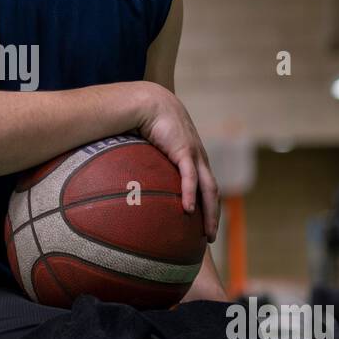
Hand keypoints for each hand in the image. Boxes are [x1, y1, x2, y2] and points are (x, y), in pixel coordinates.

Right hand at [135, 82, 220, 241]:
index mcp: (191, 156)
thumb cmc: (144, 121)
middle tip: (211, 237)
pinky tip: (188, 211)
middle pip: (212, 191)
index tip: (203, 223)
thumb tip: (125, 180)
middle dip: (213, 215)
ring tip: (207, 233)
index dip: (207, 204)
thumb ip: (144, 165)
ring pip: (208, 189)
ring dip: (209, 212)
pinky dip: (190, 194)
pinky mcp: (184, 150)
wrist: (147, 100)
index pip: (204, 185)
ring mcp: (193, 154)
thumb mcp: (148, 149)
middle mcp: (197, 157)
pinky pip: (190, 178)